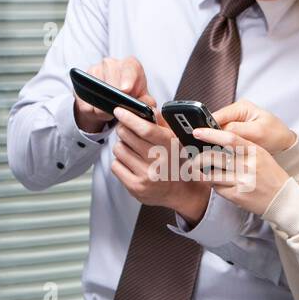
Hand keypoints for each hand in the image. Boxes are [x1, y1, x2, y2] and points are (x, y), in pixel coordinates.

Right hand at [73, 57, 151, 133]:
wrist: (111, 98)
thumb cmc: (130, 96)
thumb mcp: (142, 99)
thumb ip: (147, 102)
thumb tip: (146, 106)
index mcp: (130, 64)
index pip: (129, 68)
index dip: (128, 79)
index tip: (126, 90)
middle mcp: (111, 63)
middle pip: (111, 81)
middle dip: (114, 100)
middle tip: (118, 111)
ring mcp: (95, 70)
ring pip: (96, 91)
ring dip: (102, 107)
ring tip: (108, 112)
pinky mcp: (81, 81)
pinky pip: (85, 99)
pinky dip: (91, 110)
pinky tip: (96, 110)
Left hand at [109, 105, 209, 225]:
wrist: (182, 191)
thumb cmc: (177, 163)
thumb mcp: (175, 140)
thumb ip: (160, 123)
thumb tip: (145, 108)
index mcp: (169, 146)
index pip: (145, 129)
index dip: (129, 117)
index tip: (119, 111)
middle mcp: (158, 162)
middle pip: (126, 136)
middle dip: (124, 130)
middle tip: (128, 132)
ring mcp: (146, 176)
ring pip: (118, 150)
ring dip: (122, 147)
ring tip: (133, 151)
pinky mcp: (135, 187)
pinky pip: (115, 166)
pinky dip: (120, 162)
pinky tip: (131, 164)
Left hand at [189, 126, 290, 216]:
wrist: (282, 198)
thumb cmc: (270, 175)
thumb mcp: (261, 155)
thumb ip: (242, 147)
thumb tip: (216, 141)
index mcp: (254, 151)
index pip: (229, 138)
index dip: (211, 134)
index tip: (197, 132)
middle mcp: (247, 165)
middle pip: (214, 157)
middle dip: (198, 157)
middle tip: (193, 157)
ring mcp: (242, 181)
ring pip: (211, 174)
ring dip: (200, 172)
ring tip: (197, 169)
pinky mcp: (237, 195)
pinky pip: (216, 188)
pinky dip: (212, 184)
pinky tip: (215, 182)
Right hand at [210, 99, 295, 153]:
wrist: (286, 146)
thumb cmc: (276, 135)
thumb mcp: (258, 132)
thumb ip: (237, 130)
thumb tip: (219, 131)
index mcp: (241, 107)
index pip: (217, 116)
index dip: (207, 127)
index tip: (198, 137)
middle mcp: (235, 114)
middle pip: (214, 125)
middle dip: (209, 136)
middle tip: (203, 149)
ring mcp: (235, 125)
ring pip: (217, 134)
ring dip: (214, 143)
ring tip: (210, 154)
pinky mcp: (235, 137)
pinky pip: (222, 141)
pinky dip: (220, 148)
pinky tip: (219, 156)